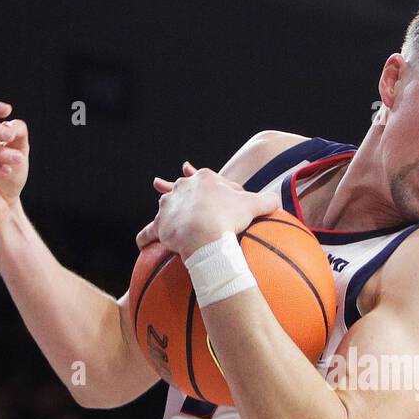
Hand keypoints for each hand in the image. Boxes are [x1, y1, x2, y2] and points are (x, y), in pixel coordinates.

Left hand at [135, 161, 279, 256]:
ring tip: (162, 215)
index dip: (204, 178)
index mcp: (204, 178)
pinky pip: (149, 232)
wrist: (206, 233)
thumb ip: (267, 201)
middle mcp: (182, 188)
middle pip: (181, 186)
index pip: (205, 177)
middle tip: (170, 185)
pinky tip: (141, 243)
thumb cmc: (230, 217)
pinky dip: (145, 238)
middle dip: (180, 188)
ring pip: (164, 205)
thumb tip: (277, 202)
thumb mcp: (256, 205)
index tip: (195, 175)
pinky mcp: (160, 226)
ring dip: (164, 210)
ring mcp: (169, 206)